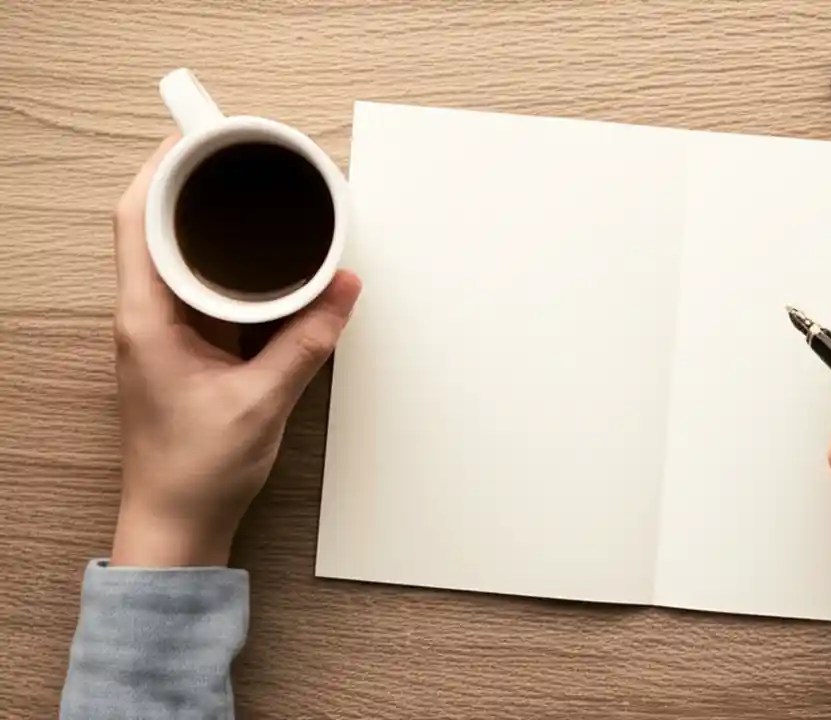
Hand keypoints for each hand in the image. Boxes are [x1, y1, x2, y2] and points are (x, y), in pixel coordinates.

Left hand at [109, 136, 361, 566]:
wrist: (176, 522)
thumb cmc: (196, 470)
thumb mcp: (264, 401)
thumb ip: (308, 340)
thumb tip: (343, 286)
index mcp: (146, 318)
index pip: (138, 219)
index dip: (163, 167)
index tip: (199, 135)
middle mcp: (146, 315)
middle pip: (154, 223)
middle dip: (190, 179)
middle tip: (233, 149)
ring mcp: (162, 329)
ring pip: (177, 252)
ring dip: (206, 217)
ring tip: (246, 188)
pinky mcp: (183, 345)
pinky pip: (201, 284)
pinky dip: (224, 259)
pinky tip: (258, 255)